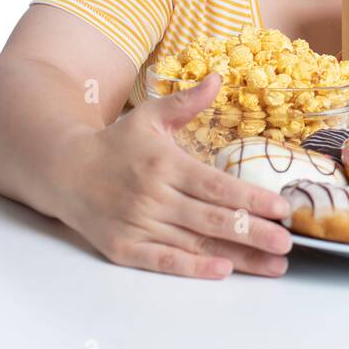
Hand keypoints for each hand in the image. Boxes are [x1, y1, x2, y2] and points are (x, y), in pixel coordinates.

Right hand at [60, 74, 292, 278]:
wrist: (61, 170)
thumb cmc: (115, 145)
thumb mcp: (149, 117)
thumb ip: (186, 102)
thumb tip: (217, 77)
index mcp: (165, 165)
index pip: (216, 186)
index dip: (251, 199)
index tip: (282, 209)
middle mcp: (153, 197)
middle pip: (212, 219)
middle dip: (254, 233)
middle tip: (287, 242)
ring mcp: (138, 225)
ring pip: (195, 244)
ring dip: (238, 257)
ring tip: (274, 265)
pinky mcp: (124, 248)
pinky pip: (163, 261)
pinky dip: (193, 268)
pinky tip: (223, 271)